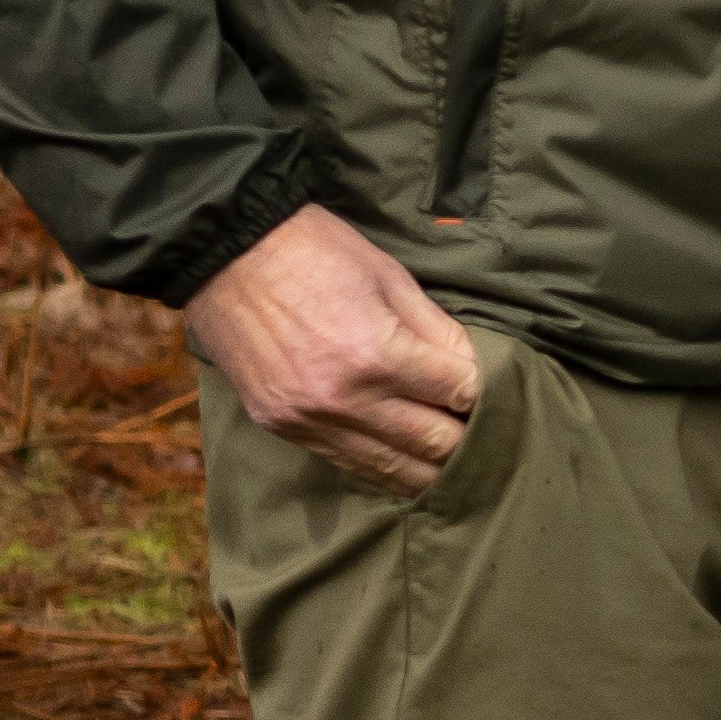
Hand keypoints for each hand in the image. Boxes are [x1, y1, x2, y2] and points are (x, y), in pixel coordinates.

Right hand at [185, 206, 485, 494]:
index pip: (460, 394)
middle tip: (485, 431)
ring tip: (456, 458)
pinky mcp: (282, 427)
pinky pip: (347, 463)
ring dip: (432, 467)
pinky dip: (384, 466)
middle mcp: (344, 398)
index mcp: (377, 354)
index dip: (485, 395)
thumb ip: (438, 332)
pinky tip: (407, 463)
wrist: (223, 251)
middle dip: (468, 438)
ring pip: (393, 469)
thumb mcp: (389, 278)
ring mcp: (308, 419)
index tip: (497, 394)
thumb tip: (478, 372)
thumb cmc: (314, 251)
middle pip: (435, 444)